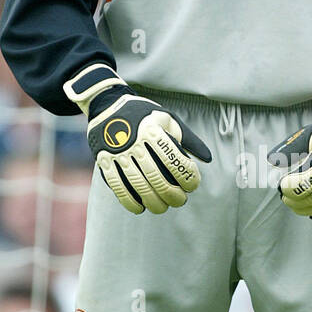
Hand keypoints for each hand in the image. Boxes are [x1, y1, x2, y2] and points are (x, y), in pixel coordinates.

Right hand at [64, 63, 211, 214]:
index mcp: (153, 131)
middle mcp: (135, 143)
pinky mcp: (104, 161)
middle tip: (180, 201)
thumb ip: (189, 139)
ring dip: (154, 202)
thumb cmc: (145, 115)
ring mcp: (118, 153)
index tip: (192, 186)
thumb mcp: (168, 119)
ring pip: (138, 185)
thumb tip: (208, 159)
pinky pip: (117, 186)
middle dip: (172, 195)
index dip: (187, 177)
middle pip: (156, 177)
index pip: (174, 161)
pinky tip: (140, 208)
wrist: (107, 104)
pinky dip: (129, 201)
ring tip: (163, 207)